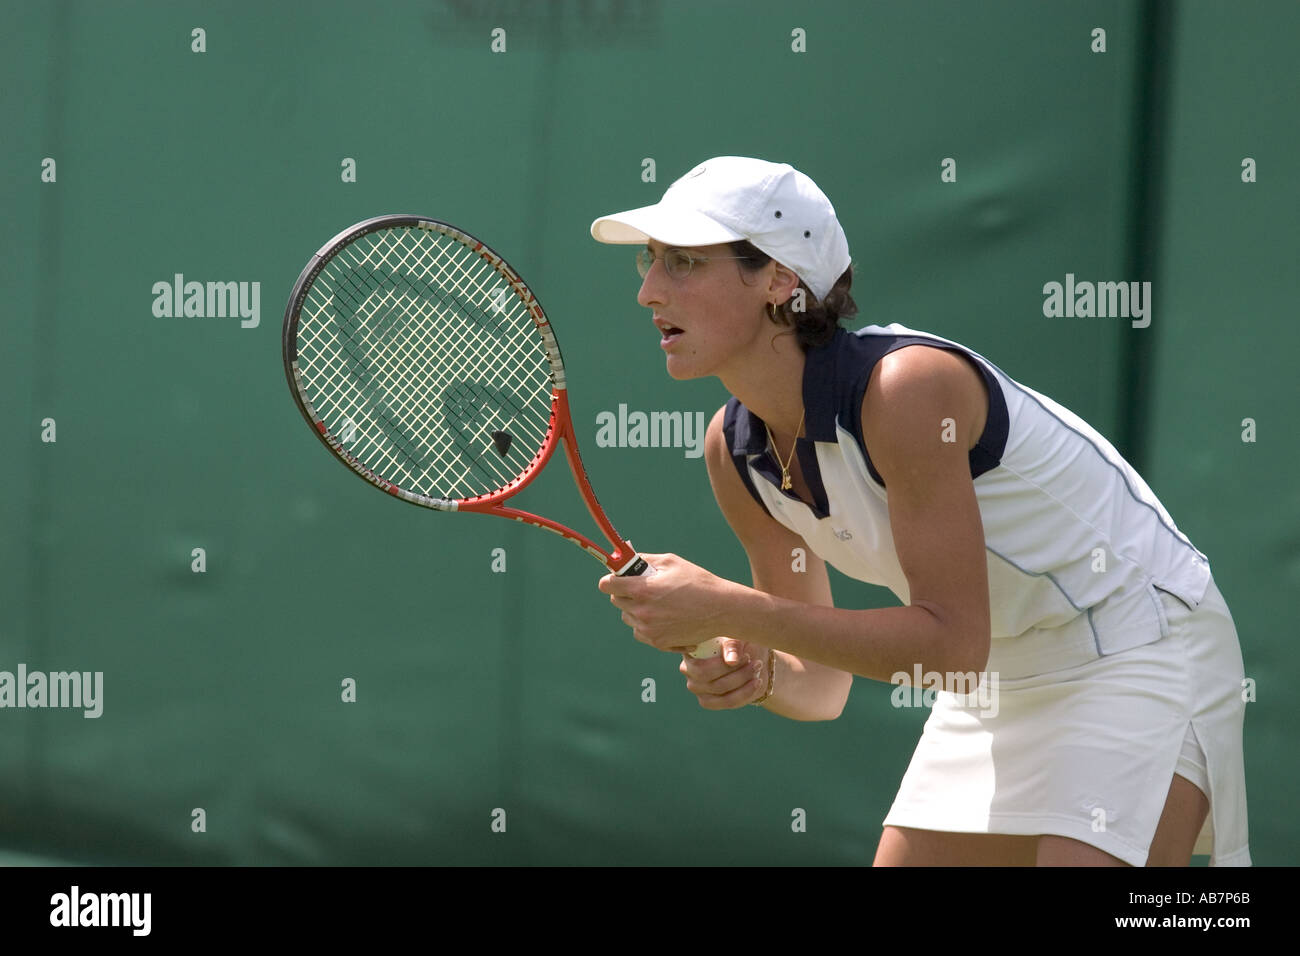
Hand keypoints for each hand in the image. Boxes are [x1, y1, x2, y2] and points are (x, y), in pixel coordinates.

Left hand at [597, 552, 737, 653]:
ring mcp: (649, 629)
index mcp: (642, 589)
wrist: (721, 609)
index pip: (607, 585)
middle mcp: (642, 611)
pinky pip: (641, 632)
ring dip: (636, 610)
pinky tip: (665, 617)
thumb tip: (626, 557)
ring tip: (658, 603)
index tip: (616, 578)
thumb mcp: (671, 562)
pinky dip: (648, 625)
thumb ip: (644, 560)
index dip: (611, 580)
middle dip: (625, 593)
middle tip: (643, 588)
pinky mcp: (658, 642)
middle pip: (617, 602)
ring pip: (628, 617)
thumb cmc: (698, 582)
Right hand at [680, 639, 770, 709]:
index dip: (721, 664)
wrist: (749, 658)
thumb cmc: (738, 643)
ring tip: (757, 668)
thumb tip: (731, 661)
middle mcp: (689, 671)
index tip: (746, 655)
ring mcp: (697, 689)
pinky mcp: (709, 702)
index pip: (700, 664)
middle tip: (755, 661)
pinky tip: (756, 681)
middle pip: (709, 678)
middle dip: (736, 671)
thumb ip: (732, 645)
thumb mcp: (737, 637)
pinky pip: (728, 702)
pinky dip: (745, 692)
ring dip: (742, 680)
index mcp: (689, 651)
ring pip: (720, 690)